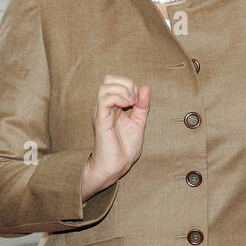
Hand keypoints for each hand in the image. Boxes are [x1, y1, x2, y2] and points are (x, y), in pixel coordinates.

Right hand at [80, 74, 150, 197]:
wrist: (116, 166)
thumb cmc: (124, 149)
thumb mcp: (138, 123)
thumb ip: (142, 106)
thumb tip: (145, 88)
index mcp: (113, 106)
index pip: (115, 82)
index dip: (129, 85)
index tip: (139, 100)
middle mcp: (105, 107)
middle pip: (108, 80)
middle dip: (126, 83)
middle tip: (134, 99)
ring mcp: (101, 112)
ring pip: (105, 87)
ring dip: (123, 91)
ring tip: (131, 103)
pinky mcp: (101, 120)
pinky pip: (104, 100)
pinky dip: (118, 98)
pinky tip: (126, 106)